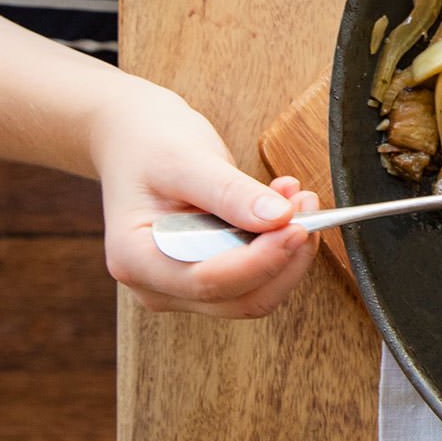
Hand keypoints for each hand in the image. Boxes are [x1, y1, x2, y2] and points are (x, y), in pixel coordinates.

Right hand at [92, 81, 322, 316]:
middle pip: (240, 298)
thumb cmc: (150, 147)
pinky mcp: (208, 275)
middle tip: (307, 203)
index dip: (261, 260)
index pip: (208, 282)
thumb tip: (278, 218)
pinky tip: (284, 204)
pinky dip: (280, 245)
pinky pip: (257, 276)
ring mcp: (182, 286)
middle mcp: (157, 284)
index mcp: (135, 259)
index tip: (297, 226)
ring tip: (298, 197)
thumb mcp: (186, 159)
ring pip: (256, 293)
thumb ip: (230, 192)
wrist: (134, 142)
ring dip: (288, 251)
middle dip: (283, 256)